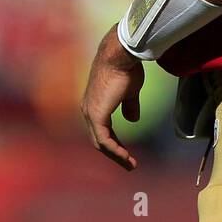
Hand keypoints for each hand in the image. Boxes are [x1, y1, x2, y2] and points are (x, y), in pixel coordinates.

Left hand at [80, 25, 145, 170]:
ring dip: (116, 155)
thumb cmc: (125, 69)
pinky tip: (126, 157)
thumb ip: (129, 106)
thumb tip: (132, 119)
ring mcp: (90, 113)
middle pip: (99, 139)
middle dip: (114, 153)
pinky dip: (115, 150)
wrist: (120, 57)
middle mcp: (88, 110)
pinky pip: (104, 140)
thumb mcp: (129, 91)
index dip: (115, 143)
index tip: (128, 153)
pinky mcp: (96, 115)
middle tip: (129, 164)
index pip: (101, 130)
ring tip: (130, 165)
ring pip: (100, 143)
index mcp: (94, 104)